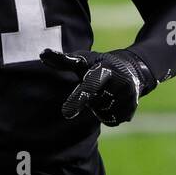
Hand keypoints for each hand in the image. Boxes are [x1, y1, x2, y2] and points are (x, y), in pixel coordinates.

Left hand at [40, 48, 156, 126]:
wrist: (133, 70)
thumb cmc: (101, 64)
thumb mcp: (84, 60)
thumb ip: (63, 60)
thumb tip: (42, 54)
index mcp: (106, 70)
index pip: (91, 85)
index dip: (80, 97)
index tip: (66, 112)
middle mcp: (120, 84)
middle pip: (93, 103)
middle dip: (90, 99)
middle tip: (96, 88)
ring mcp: (127, 98)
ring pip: (101, 113)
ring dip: (98, 107)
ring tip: (104, 93)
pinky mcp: (130, 111)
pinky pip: (110, 120)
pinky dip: (106, 114)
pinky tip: (111, 102)